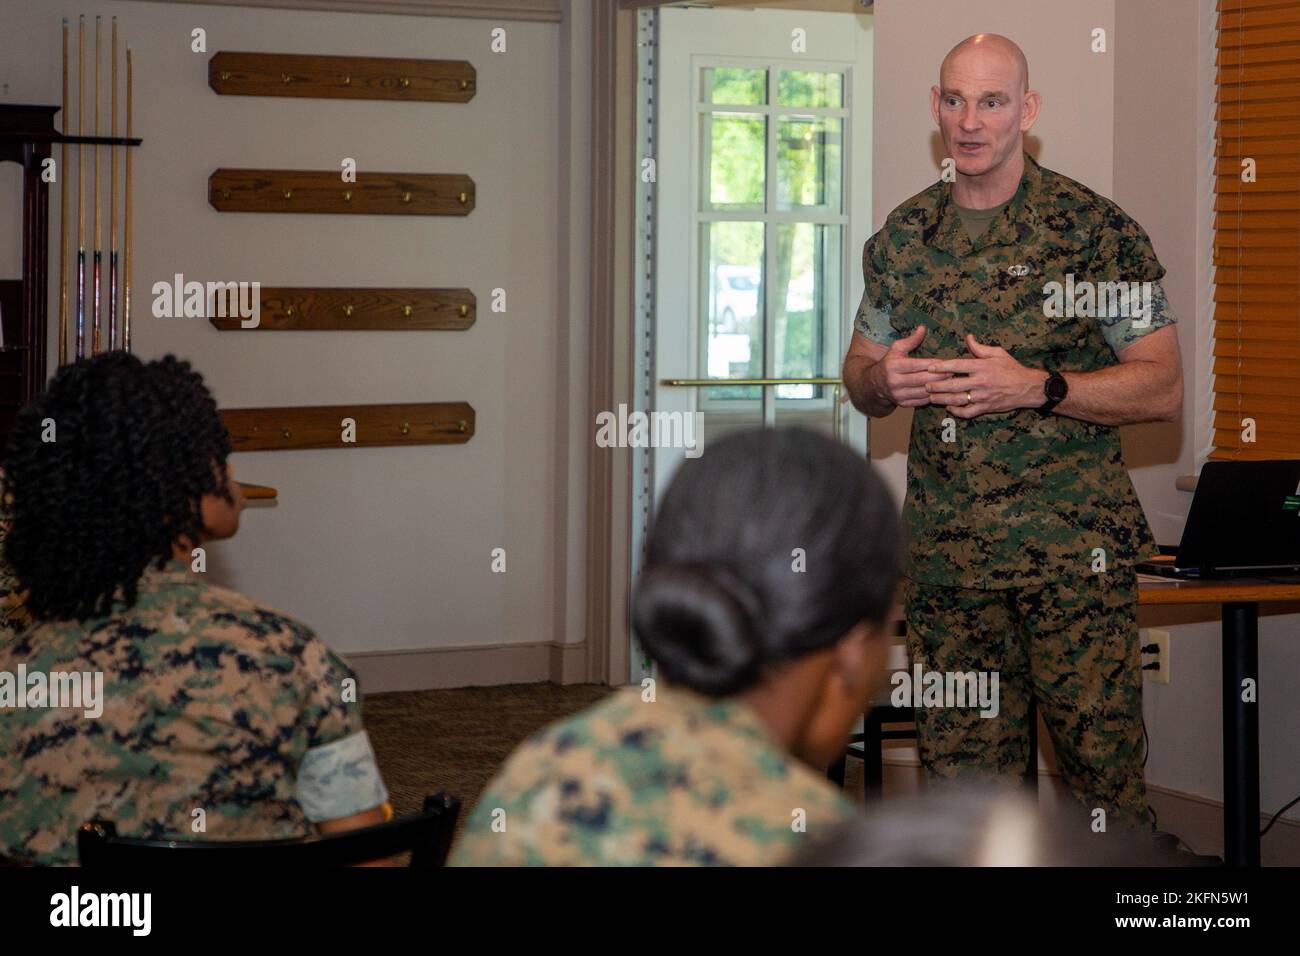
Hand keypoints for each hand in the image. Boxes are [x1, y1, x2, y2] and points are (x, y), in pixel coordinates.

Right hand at [872, 325, 953, 407]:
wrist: (874, 384)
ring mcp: (898, 394)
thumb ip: (911, 340)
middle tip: (954, 372)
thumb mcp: (896, 349)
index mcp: (892, 366)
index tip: (947, 363)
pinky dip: (933, 396)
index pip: (917, 365)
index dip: (933, 365)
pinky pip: (921, 401)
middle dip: (940, 376)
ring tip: (950, 382)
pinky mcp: (902, 404)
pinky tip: (941, 391)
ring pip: (923, 392)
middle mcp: (894, 381)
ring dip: (939, 388)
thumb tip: (923, 328)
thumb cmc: (888, 363)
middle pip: (922, 379)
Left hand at [924, 334, 1048, 417]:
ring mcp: (983, 396)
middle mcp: (981, 381)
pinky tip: (949, 408)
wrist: (1028, 387)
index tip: (930, 368)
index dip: (942, 367)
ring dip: (943, 399)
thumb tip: (968, 337)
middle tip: (925, 385)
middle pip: (954, 384)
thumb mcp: (998, 353)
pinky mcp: (986, 407)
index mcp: (982, 366)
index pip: (958, 365)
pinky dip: (957, 411)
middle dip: (938, 386)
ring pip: (958, 399)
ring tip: (932, 397)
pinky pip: (968, 412)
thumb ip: (980, 348)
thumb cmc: (1012, 368)